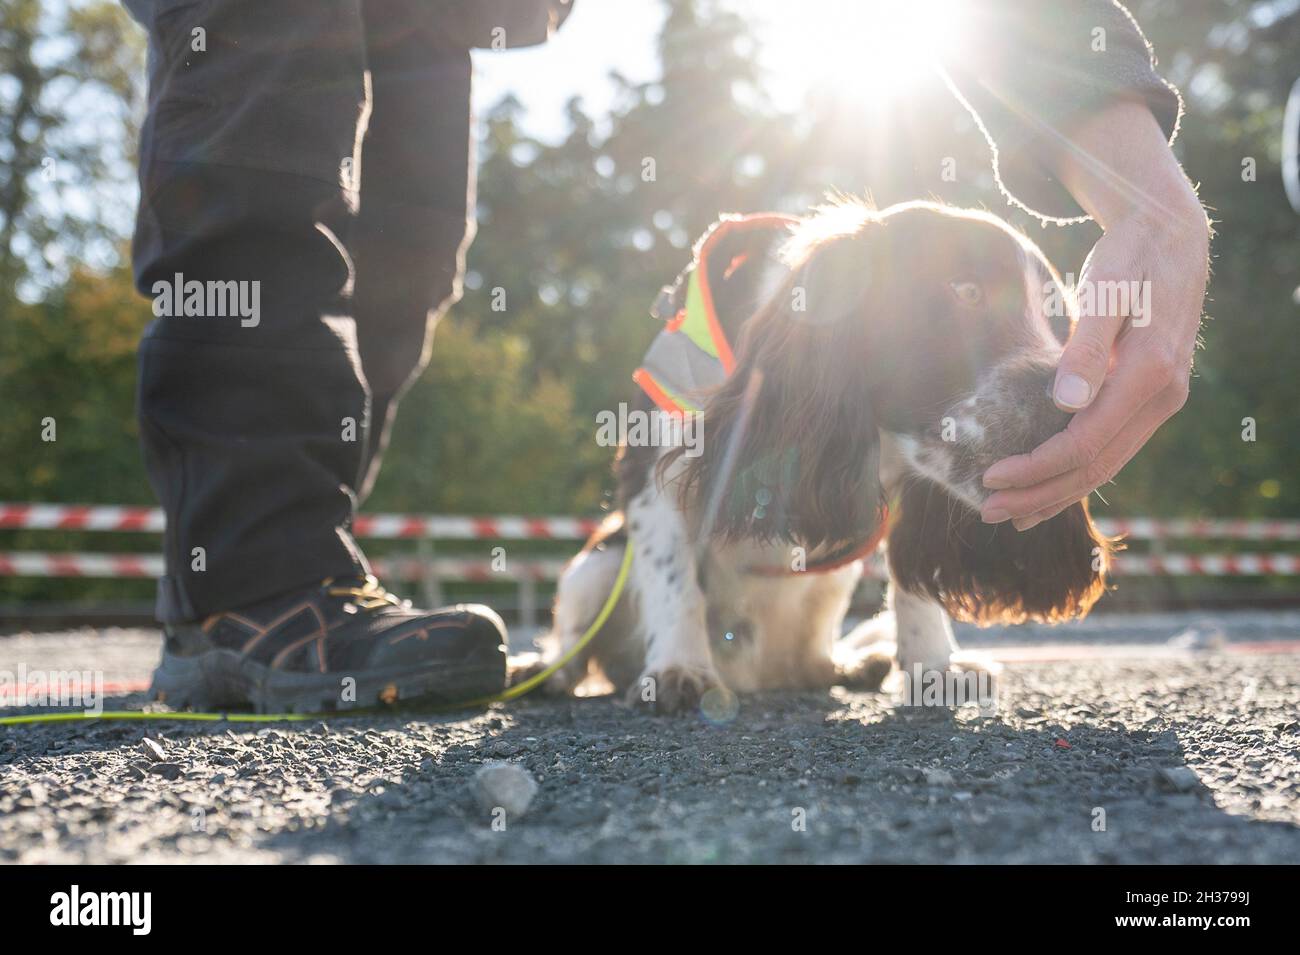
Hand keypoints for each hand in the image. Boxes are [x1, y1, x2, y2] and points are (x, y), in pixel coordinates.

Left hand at [980, 100, 1210, 530]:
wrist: (1169, 237)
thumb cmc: (1129, 257)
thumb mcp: (1105, 290)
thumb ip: (1087, 347)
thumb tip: (1066, 404)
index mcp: (1149, 374)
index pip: (1085, 444)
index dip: (1036, 467)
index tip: (988, 477)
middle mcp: (1163, 397)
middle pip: (1095, 467)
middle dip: (1039, 493)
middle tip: (987, 511)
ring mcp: (1161, 402)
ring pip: (1106, 467)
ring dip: (1056, 494)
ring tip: (1010, 515)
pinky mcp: (1149, 400)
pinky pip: (1112, 450)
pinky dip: (1076, 475)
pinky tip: (1045, 492)